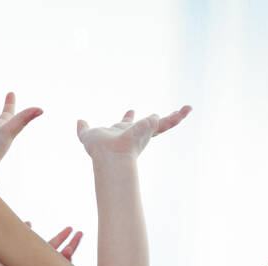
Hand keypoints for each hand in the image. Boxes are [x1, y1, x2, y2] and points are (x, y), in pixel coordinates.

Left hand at [76, 105, 190, 158]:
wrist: (109, 155)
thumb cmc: (99, 150)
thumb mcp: (88, 135)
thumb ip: (83, 129)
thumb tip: (79, 121)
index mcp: (123, 132)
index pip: (126, 123)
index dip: (127, 118)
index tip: (130, 110)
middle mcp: (136, 133)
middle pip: (150, 124)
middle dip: (158, 120)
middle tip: (170, 113)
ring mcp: (145, 132)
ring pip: (164, 124)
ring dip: (175, 117)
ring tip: (188, 109)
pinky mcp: (152, 129)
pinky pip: (167, 122)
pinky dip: (176, 117)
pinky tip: (186, 110)